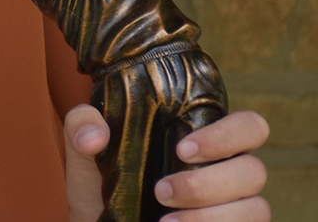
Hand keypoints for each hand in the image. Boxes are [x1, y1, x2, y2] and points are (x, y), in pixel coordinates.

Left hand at [63, 105, 270, 221]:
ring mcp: (238, 209)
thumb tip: (95, 135)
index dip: (228, 136)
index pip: (250, 127)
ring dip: (210, 217)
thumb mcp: (84, 151)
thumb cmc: (102, 185)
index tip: (182, 149)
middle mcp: (231, 173)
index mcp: (208, 142)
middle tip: (162, 190)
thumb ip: (81, 125)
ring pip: (256, 209)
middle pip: (254, 171)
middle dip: (207, 183)